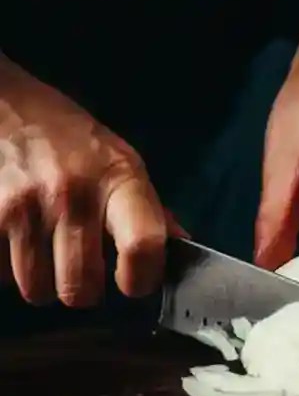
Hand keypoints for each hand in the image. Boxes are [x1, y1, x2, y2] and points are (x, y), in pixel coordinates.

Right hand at [0, 59, 177, 305]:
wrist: (2, 105)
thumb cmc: (68, 139)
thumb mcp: (120, 161)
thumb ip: (149, 209)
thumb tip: (182, 248)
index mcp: (118, 180)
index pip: (143, 246)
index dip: (142, 279)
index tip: (134, 282)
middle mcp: (70, 195)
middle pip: (81, 287)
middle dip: (83, 290)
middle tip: (81, 272)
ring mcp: (21, 207)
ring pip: (37, 290)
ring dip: (42, 282)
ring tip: (45, 251)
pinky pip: (0, 275)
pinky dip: (8, 269)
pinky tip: (16, 242)